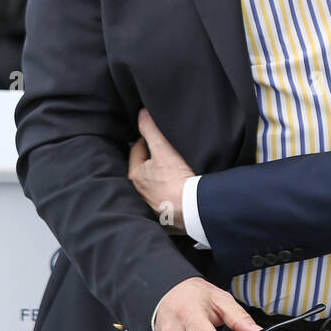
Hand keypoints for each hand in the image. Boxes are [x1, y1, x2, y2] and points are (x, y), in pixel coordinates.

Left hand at [127, 108, 194, 231]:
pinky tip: (181, 191)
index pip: (137, 149)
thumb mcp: (164, 148)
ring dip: (162, 179)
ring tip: (176, 172)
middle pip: (145, 168)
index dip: (147, 139)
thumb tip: (142, 114)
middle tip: (168, 153)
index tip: (159, 137)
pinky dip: (171, 194)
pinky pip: (166, 200)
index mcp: (135, 176)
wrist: (194, 210)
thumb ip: (150, 129)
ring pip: (155, 185)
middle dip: (154, 160)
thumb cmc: (177, 180)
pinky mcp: (166, 217)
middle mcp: (139, 193)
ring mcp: (152, 206)